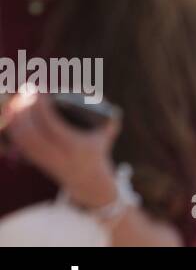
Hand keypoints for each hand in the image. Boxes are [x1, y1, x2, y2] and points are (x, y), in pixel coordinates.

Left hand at [0, 91, 120, 209]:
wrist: (87, 179)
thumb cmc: (98, 148)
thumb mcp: (108, 132)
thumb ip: (109, 113)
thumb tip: (97, 97)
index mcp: (73, 146)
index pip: (51, 125)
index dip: (42, 108)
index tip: (40, 92)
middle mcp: (56, 154)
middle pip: (32, 131)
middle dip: (26, 109)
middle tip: (28, 91)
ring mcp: (43, 158)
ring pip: (22, 138)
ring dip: (17, 117)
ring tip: (19, 98)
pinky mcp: (34, 159)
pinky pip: (19, 143)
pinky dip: (14, 127)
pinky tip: (12, 113)